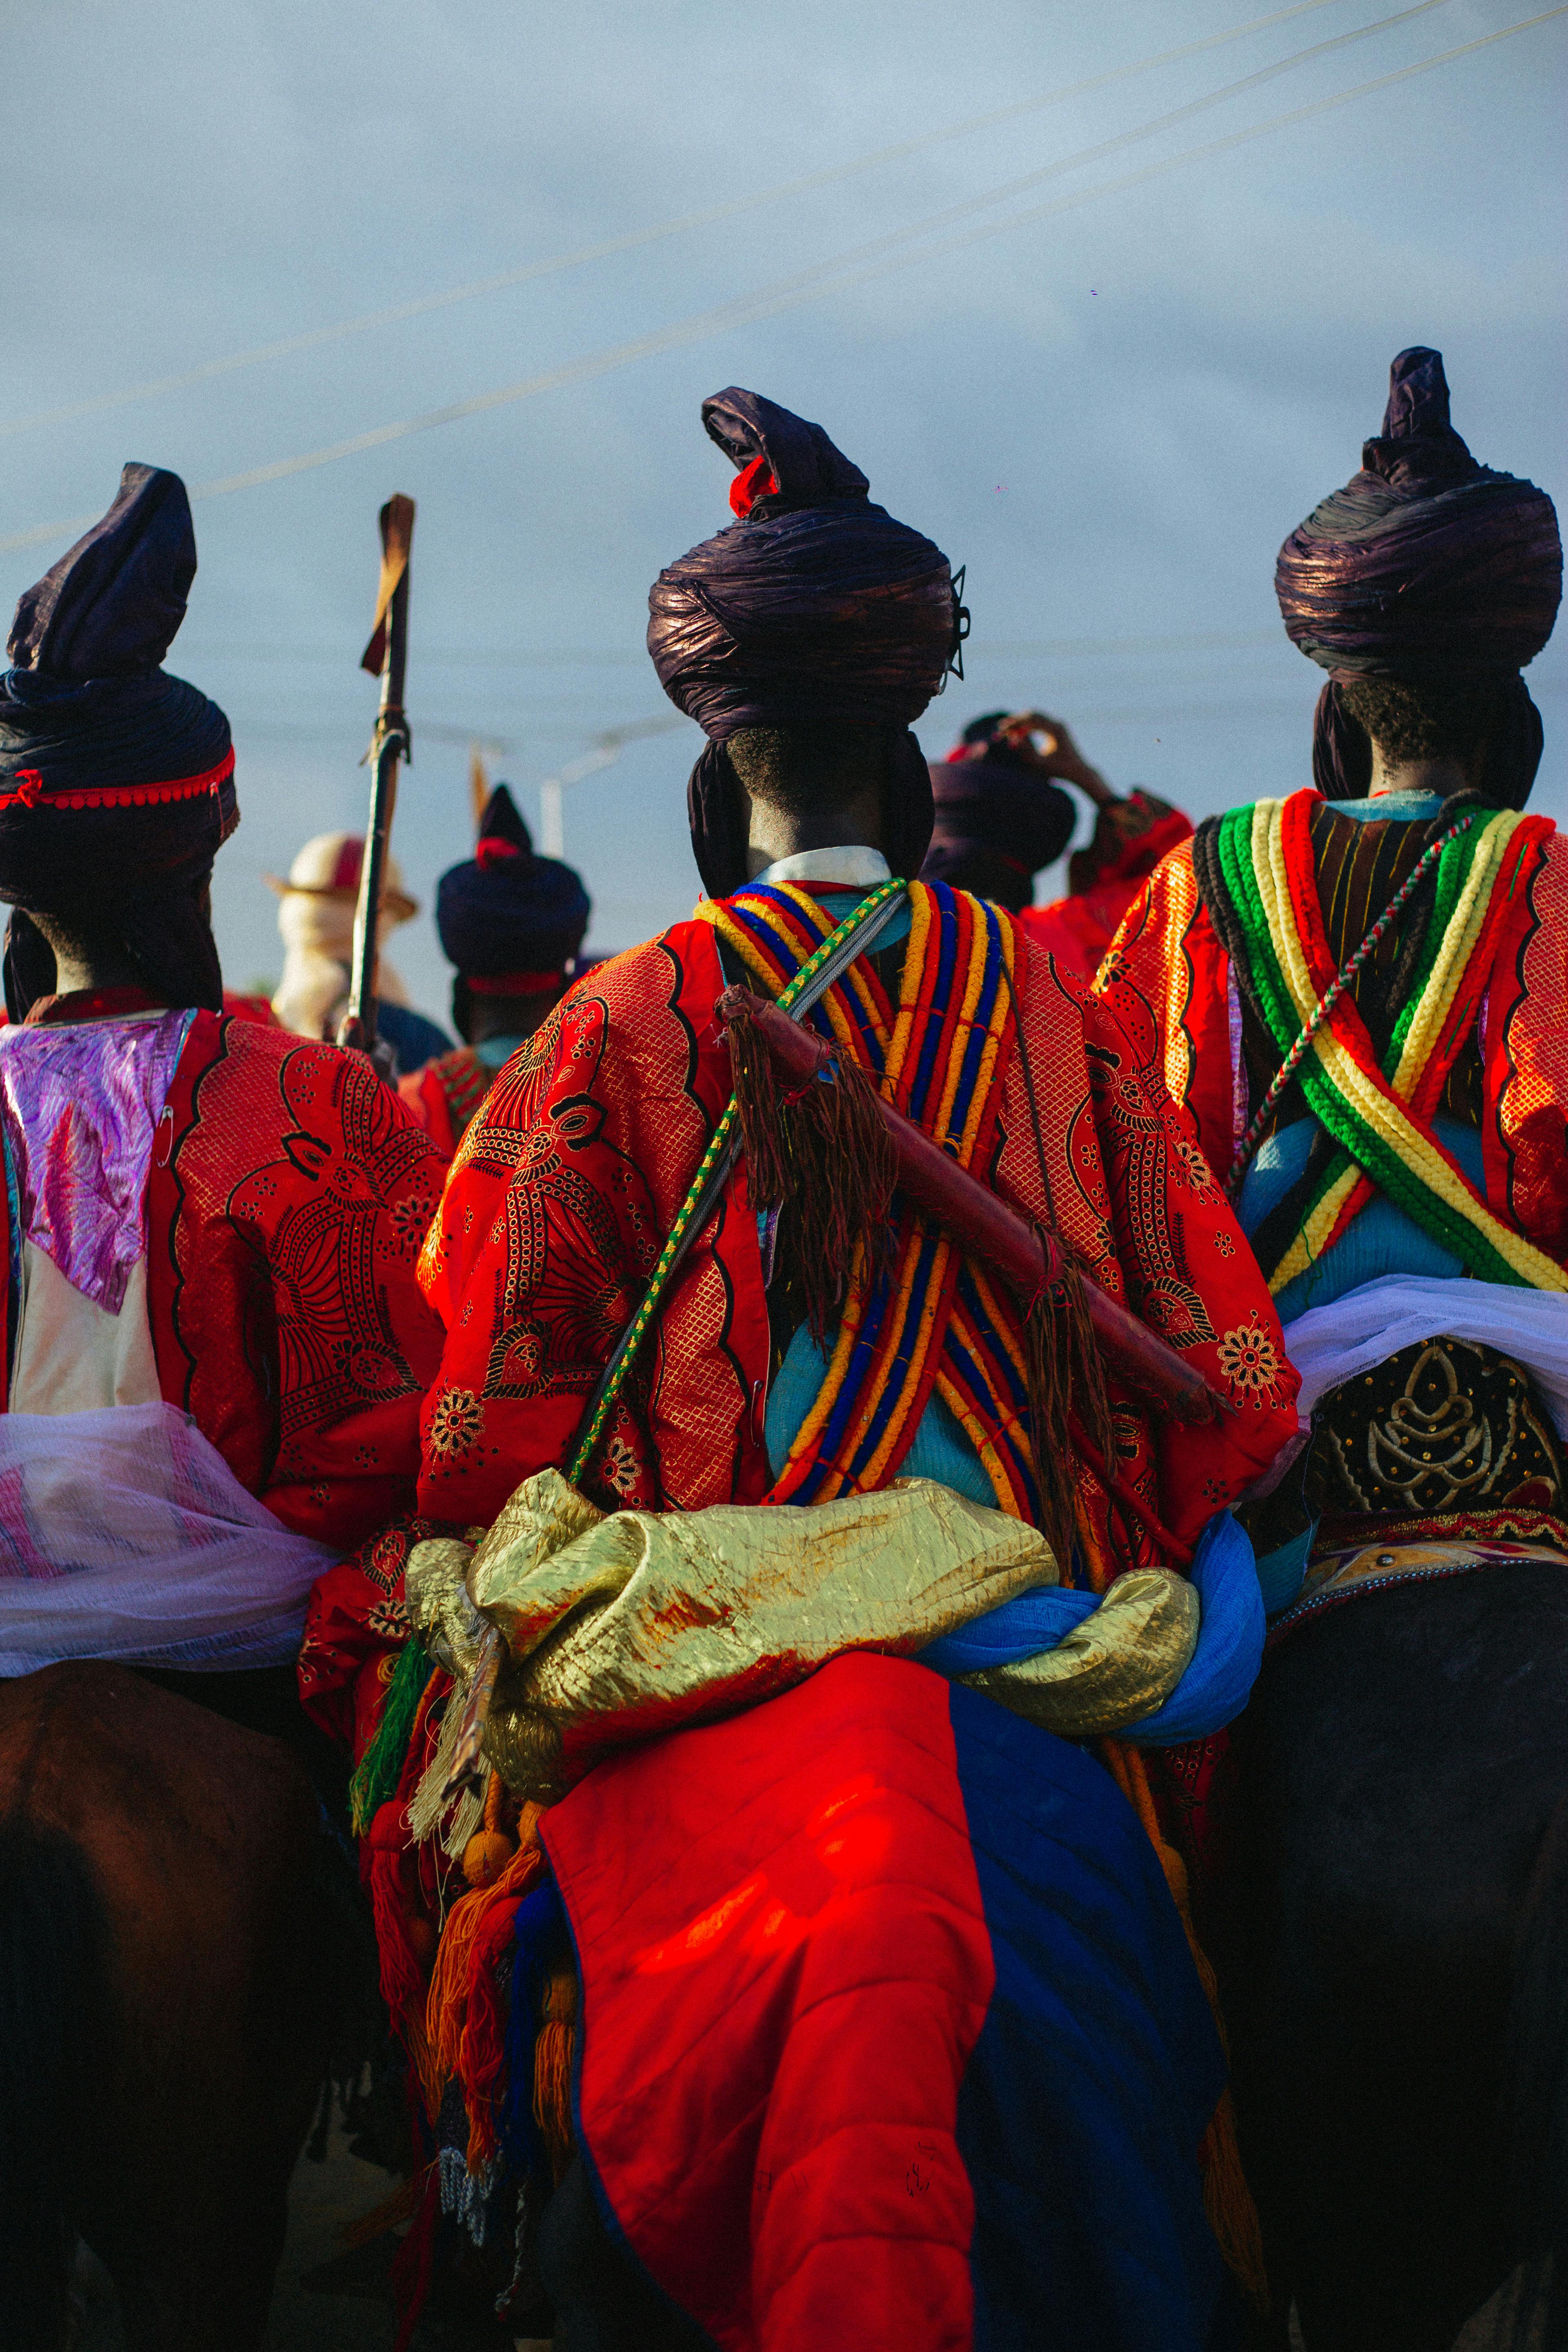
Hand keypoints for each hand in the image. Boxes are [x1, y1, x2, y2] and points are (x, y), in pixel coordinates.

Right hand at [991, 712, 1115, 805]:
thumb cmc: (1060, 771)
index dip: (1015, 723)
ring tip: (1008, 732)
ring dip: (1022, 723)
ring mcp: (1058, 725)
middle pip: (1033, 715)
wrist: (1079, 772)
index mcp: (1055, 730)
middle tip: (1002, 727)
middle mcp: (1058, 724)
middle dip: (1016, 720)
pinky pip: (1040, 723)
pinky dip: (1029, 727)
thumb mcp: (1041, 764)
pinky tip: (1019, 735)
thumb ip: (1027, 752)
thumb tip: (1012, 740)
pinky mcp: (1057, 729)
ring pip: (1036, 718)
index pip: (1031, 720)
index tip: (1002, 729)